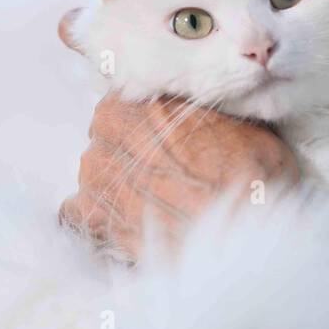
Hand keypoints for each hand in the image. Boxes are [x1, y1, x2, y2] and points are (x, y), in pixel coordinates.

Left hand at [58, 11, 298, 259]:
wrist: (243, 233)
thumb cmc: (253, 176)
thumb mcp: (248, 124)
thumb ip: (216, 113)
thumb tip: (219, 112)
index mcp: (149, 96)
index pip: (133, 94)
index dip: (152, 119)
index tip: (168, 136)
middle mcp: (114, 126)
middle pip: (110, 129)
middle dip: (132, 148)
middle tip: (168, 172)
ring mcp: (97, 171)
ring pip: (95, 168)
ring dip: (116, 182)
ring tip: (154, 205)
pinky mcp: (93, 215)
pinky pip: (75, 211)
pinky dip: (97, 217)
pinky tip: (124, 226)